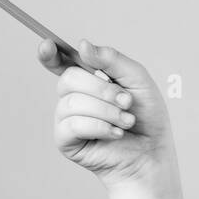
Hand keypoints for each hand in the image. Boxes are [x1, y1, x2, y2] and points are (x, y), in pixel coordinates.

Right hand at [37, 38, 176, 188]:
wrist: (152, 154)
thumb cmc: (147, 117)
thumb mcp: (137, 80)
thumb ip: (112, 60)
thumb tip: (82, 46)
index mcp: (89, 80)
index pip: (62, 63)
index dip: (50, 54)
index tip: (47, 44)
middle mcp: (74, 97)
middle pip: (69, 78)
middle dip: (102, 89)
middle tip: (127, 102)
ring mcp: (67, 119)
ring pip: (72, 102)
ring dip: (107, 111)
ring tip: (126, 121)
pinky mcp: (65, 140)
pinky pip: (73, 125)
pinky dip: (100, 127)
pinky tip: (116, 134)